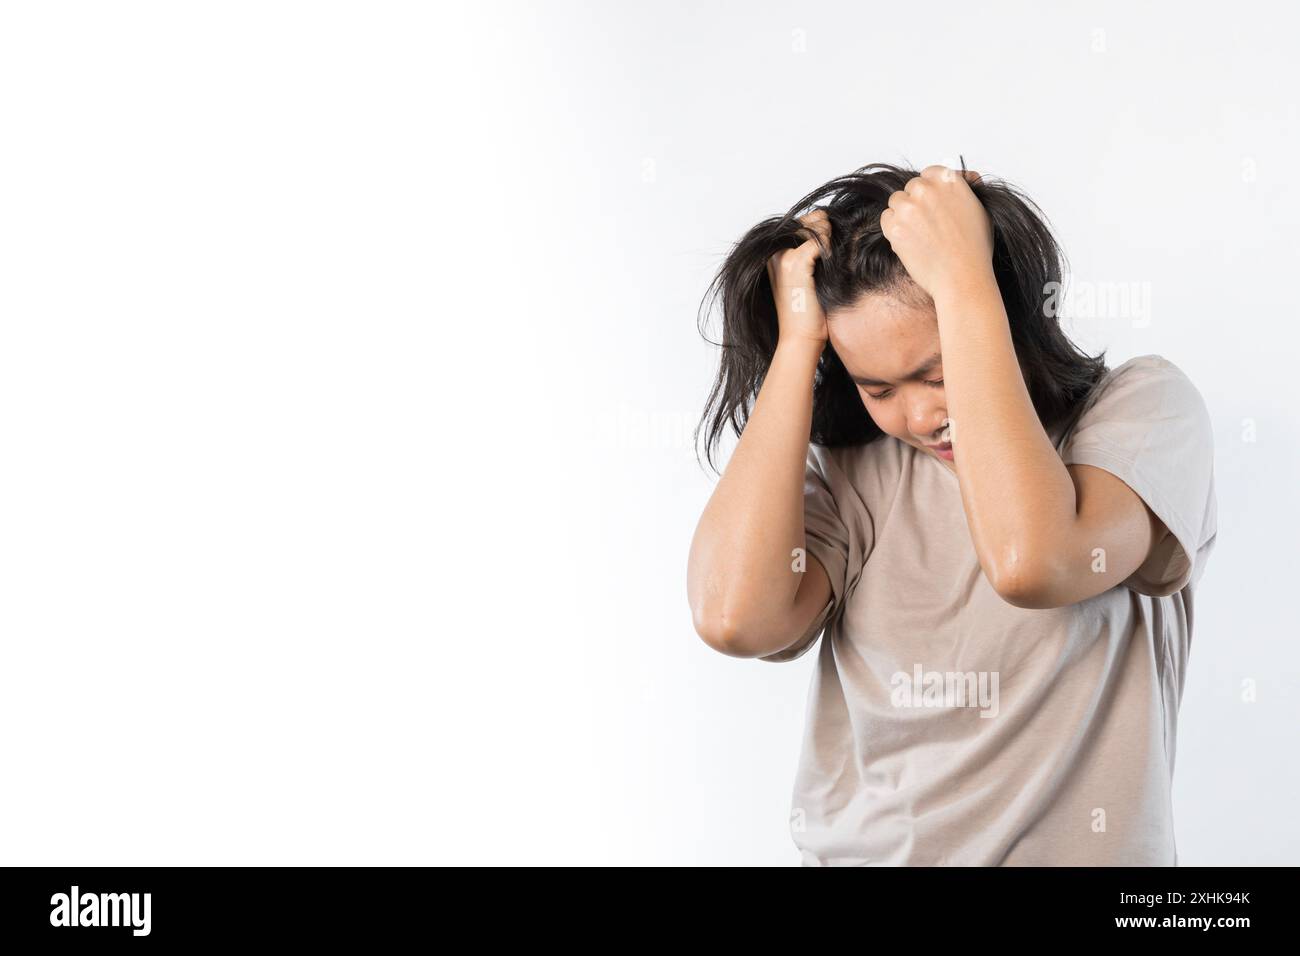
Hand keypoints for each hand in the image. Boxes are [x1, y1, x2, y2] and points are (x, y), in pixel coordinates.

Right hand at [766, 209, 830, 345]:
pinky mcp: (794, 263)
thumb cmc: (806, 314)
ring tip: (833, 258)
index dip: (822, 228)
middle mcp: (774, 253)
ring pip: (815, 226)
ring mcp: (782, 257)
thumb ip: (812, 255)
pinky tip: (832, 263)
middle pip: (809, 220)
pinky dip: (830, 248)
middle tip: (835, 251)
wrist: (800, 338)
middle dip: (827, 229)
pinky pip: (820, 240)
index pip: (802, 223)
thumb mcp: (807, 279)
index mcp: (773, 255)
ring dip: (830, 237)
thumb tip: (830, 229)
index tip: (832, 245)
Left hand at [879, 166, 994, 301]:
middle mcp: (926, 189)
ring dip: (903, 215)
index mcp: (948, 179)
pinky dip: (894, 229)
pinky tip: (911, 242)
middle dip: (916, 203)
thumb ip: (965, 189)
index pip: (928, 174)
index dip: (930, 191)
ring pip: (896, 202)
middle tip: (928, 224)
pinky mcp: (894, 226)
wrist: (962, 276)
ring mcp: (908, 207)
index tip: (934, 205)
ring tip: (920, 234)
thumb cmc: (974, 248)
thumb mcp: (979, 209)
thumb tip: (966, 175)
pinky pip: (886, 219)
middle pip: (910, 188)